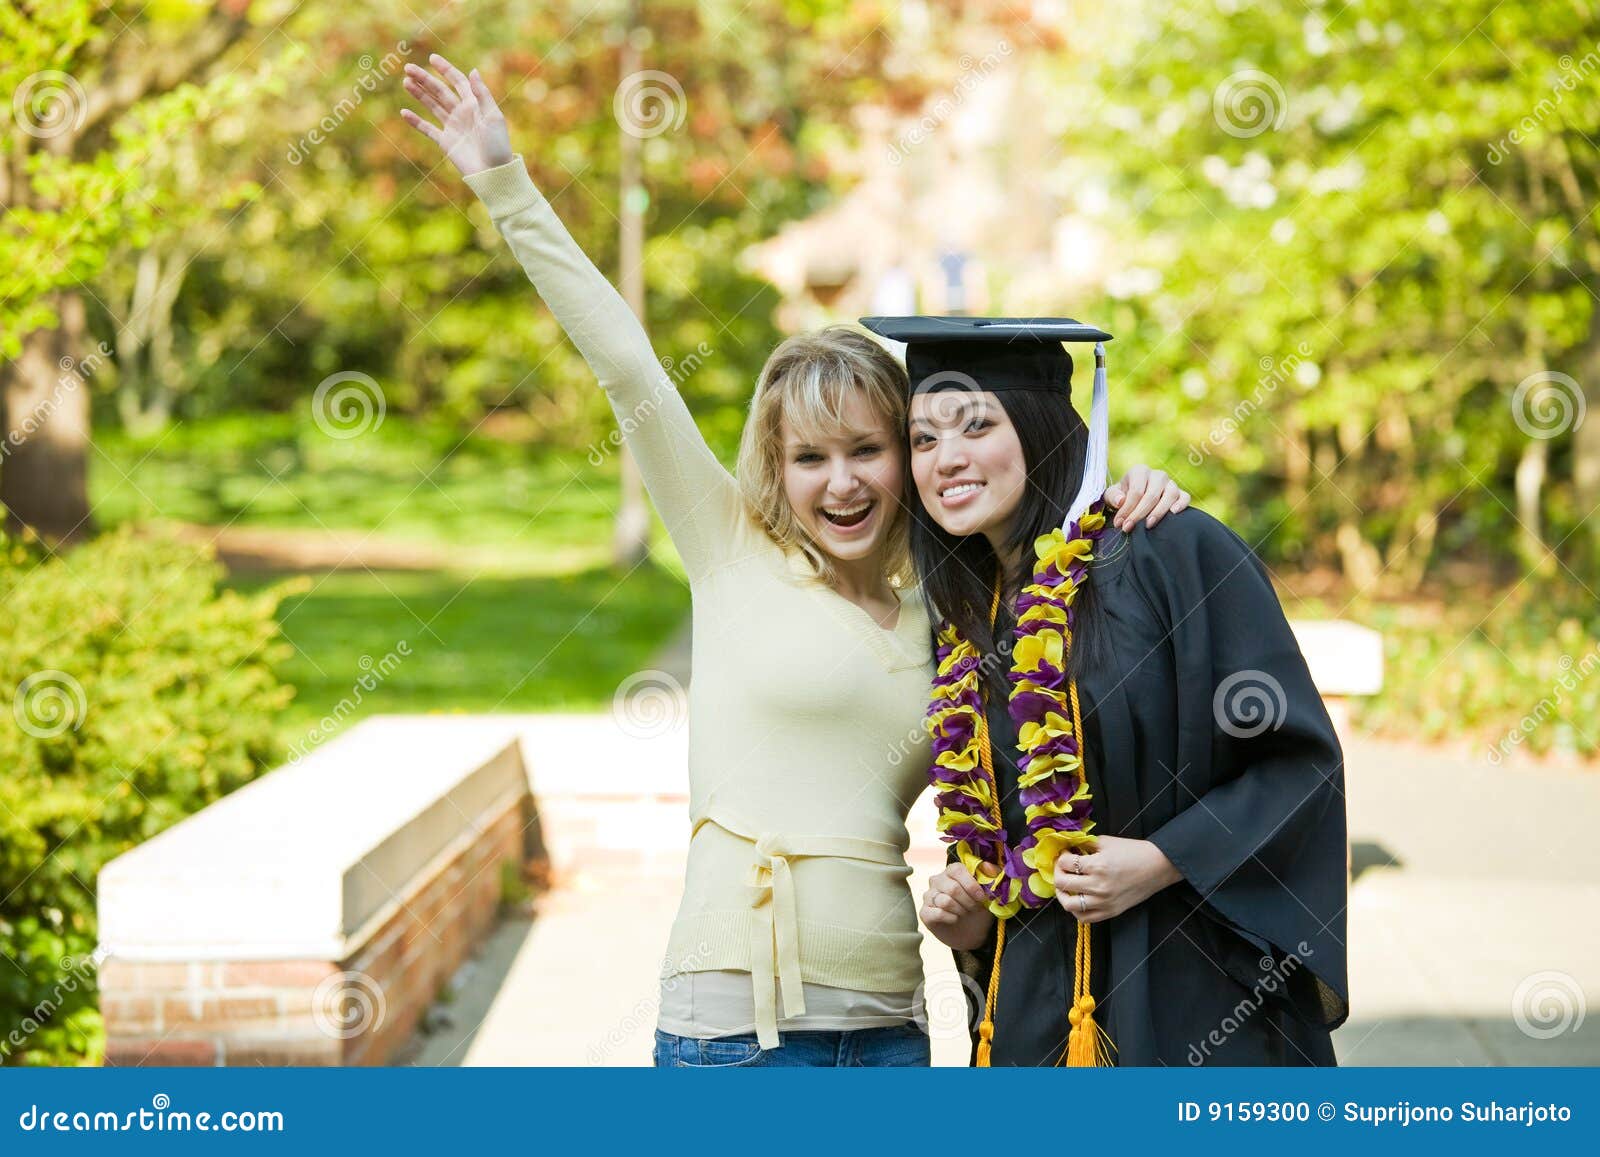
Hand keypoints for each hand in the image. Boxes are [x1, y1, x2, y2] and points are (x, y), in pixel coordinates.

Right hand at [400, 54, 513, 177]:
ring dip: (419, 94)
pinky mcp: (446, 142)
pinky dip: (416, 121)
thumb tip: (472, 70)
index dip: (445, 70)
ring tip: (405, 82)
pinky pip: (428, 129)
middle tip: (408, 68)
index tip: (432, 58)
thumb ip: (482, 94)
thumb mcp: (493, 116)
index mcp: (475, 104)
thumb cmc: (498, 145)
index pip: (458, 81)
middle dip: (425, 79)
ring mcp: (453, 126)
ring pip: (432, 106)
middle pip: (440, 91)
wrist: (493, 173)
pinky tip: (404, 112)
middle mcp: (462, 112)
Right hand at [919, 861, 996, 950]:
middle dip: (968, 901)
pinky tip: (954, 919)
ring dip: (960, 910)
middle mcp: (937, 880)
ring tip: (964, 913)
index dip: (971, 885)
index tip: (982, 898)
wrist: (971, 933)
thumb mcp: (988, 894)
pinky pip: (937, 913)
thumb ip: (990, 877)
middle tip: (974, 908)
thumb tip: (989, 867)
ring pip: (945, 901)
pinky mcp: (925, 912)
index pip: (956, 870)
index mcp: (952, 871)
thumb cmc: (979, 909)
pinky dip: (951, 918)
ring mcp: (929, 896)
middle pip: (952, 888)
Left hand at [1052, 835, 1181, 923]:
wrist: (1157, 867)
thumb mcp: (1107, 842)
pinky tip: (1077, 899)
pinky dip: (1075, 910)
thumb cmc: (1133, 851)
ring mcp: (1103, 902)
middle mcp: (1098, 886)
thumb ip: (1086, 845)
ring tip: (1065, 886)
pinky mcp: (1110, 912)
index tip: (1066, 854)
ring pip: (1069, 905)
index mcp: (1097, 866)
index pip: (1065, 863)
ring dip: (1062, 894)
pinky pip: (1084, 918)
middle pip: (1062, 883)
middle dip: (1058, 872)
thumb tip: (1069, 847)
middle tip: (1063, 867)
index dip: (1062, 856)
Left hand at [1104, 465, 1189, 531]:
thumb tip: (1121, 501)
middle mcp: (1157, 475)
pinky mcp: (1181, 493)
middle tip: (1129, 528)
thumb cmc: (1122, 496)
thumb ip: (1113, 496)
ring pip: (1170, 495)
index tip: (1120, 524)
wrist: (1135, 498)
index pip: (1136, 491)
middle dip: (1139, 514)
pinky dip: (1182, 504)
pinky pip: (1185, 497)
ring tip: (1148, 524)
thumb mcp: (1112, 495)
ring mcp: (1171, 483)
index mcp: (1140, 471)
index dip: (1127, 509)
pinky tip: (1174, 513)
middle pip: (1151, 495)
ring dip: (1159, 512)